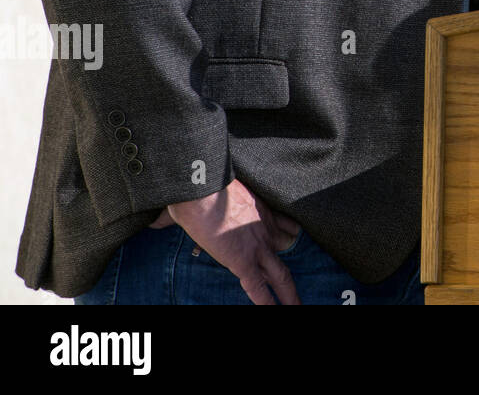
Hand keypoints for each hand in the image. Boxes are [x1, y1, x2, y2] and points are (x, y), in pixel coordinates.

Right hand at [165, 179, 301, 303]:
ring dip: (290, 294)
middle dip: (293, 262)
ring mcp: (257, 247)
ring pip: (281, 275)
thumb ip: (189, 212)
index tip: (290, 238)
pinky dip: (267, 302)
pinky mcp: (244, 261)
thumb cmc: (201, 187)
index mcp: (261, 210)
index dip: (287, 233)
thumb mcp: (208, 196)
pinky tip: (276, 312)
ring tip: (297, 307)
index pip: (283, 224)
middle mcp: (265, 229)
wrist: (202, 189)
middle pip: (289, 248)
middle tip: (300, 278)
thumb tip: (156, 222)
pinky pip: (259, 288)